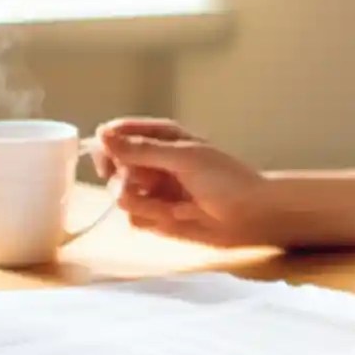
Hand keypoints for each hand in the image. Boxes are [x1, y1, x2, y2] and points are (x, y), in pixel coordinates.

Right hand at [94, 117, 264, 246]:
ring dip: (142, 203)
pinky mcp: (156, 217)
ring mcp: (153, 191)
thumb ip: (143, 149)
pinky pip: (133, 219)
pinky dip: (151, 219)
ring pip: (120, 195)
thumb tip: (102, 135)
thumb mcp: (185, 158)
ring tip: (171, 206)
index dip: (108, 148)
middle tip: (148, 183)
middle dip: (125, 178)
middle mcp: (152, 162)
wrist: (252, 216)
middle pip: (112, 167)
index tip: (111, 161)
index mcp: (161, 138)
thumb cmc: (227, 179)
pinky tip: (174, 218)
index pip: (116, 135)